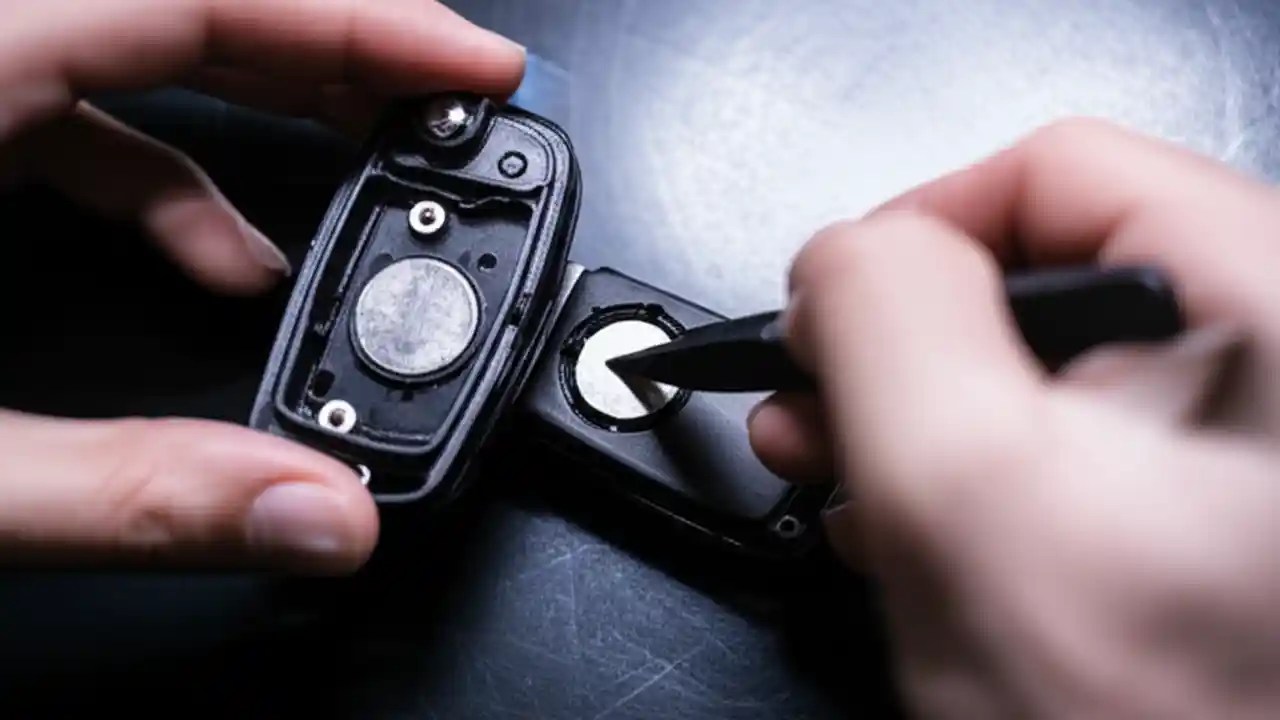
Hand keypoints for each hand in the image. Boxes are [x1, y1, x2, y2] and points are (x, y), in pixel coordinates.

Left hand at [0, 0, 524, 573]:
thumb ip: (134, 492)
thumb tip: (318, 514)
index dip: (363, 24)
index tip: (477, 73)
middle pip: (199, 9)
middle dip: (348, 60)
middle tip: (455, 118)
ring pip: (150, 48)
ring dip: (276, 114)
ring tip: (374, 182)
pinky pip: (92, 114)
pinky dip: (181, 183)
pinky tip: (225, 267)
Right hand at [749, 119, 1279, 718]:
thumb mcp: (965, 493)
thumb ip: (883, 319)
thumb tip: (845, 254)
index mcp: (1275, 318)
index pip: (1061, 175)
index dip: (915, 229)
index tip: (830, 310)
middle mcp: (1278, 375)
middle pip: (1045, 273)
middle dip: (899, 342)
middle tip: (816, 401)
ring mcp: (1247, 454)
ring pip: (1043, 371)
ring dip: (918, 412)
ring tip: (842, 471)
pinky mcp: (1210, 517)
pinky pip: (1070, 449)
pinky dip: (974, 474)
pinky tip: (913, 523)